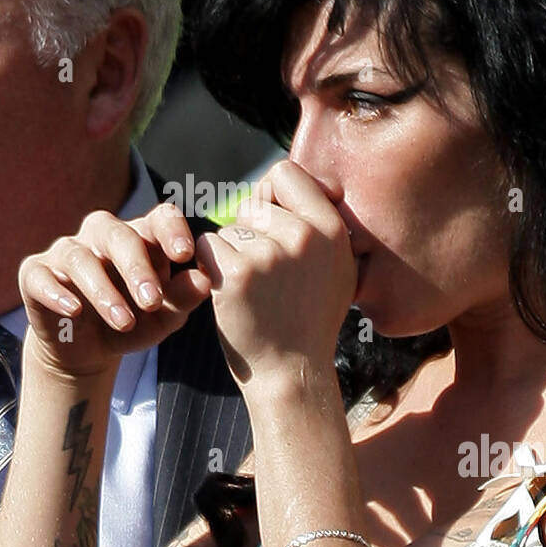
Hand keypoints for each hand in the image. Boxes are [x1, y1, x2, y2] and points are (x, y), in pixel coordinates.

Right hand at [19, 204, 210, 376]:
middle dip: (137, 268)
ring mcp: (66, 252)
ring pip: (82, 258)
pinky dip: (58, 292)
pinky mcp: (35, 273)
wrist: (86, 352)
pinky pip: (43, 275)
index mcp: (139, 237)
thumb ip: (183, 298)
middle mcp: (101, 236)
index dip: (172, 230)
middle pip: (119, 235)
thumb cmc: (130, 324)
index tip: (185, 254)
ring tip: (123, 323)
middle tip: (153, 301)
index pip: (158, 218)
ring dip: (104, 291)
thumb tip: (203, 279)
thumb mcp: (162, 318)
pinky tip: (75, 310)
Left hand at [195, 161, 355, 385]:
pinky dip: (211, 269)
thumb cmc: (309, 320)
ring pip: (229, 229)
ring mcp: (268, 253)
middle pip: (253, 203)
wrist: (291, 373)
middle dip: (249, 231)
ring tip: (255, 293)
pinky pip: (207, 247)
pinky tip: (232, 295)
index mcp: (332, 229)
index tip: (272, 224)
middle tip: (265, 274)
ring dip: (232, 255)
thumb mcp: (338, 268)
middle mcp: (304, 235)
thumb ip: (325, 225)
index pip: (285, 173)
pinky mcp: (236, 272)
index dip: (270, 195)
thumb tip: (320, 184)